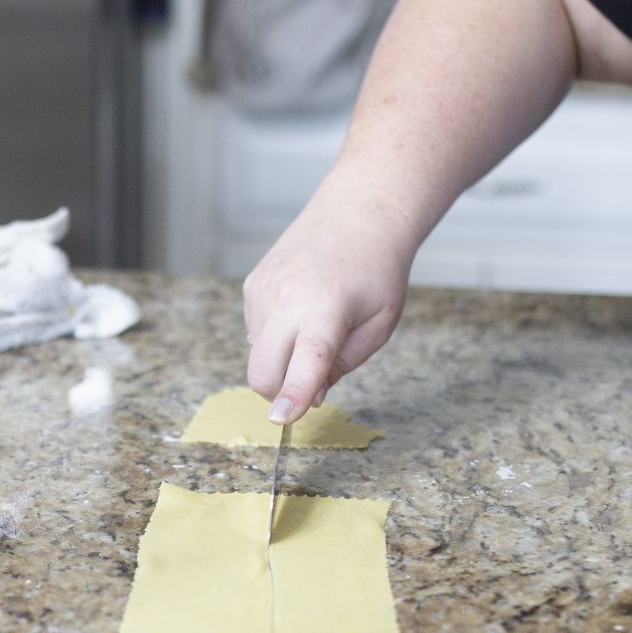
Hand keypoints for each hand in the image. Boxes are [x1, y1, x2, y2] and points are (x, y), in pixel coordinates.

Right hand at [244, 159, 414, 421]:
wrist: (357, 213)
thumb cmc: (376, 271)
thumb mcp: (380, 325)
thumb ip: (345, 364)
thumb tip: (310, 396)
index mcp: (327, 306)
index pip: (306, 359)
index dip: (293, 393)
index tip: (280, 419)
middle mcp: (287, 296)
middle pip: (262, 370)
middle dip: (278, 393)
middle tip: (310, 382)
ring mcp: (263, 289)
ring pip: (257, 355)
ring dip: (281, 359)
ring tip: (315, 324)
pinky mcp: (251, 286)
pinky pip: (255, 332)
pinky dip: (275, 337)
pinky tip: (300, 310)